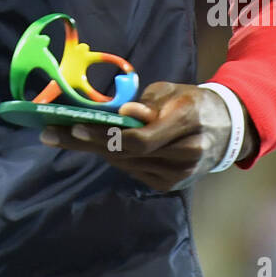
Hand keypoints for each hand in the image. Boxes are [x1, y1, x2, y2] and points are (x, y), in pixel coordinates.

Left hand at [39, 81, 258, 191]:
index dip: (105, 134)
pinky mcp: (169, 185)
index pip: (139, 138)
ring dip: (93, 148)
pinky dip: (113, 156)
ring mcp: (178, 175)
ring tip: (63, 134)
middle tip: (49, 133)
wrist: (225, 130)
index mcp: (187, 121)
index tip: (74, 125)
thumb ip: (147, 103)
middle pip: (124, 153)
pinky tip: (96, 143)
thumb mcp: (172, 91)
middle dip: (84, 141)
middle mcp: (184, 154)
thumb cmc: (192, 101)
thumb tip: (122, 114)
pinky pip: (131, 169)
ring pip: (124, 163)